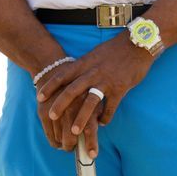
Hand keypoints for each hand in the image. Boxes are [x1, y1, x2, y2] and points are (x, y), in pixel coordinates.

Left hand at [33, 36, 154, 150]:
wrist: (137, 44)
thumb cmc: (114, 50)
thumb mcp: (93, 55)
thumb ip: (81, 67)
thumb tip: (68, 76)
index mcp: (84, 64)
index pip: (62, 75)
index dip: (49, 87)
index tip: (39, 98)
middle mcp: (92, 73)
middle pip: (72, 90)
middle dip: (60, 104)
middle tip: (51, 116)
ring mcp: (106, 81)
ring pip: (90, 102)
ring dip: (81, 118)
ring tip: (74, 131)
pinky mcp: (121, 88)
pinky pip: (111, 106)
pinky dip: (105, 117)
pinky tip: (102, 124)